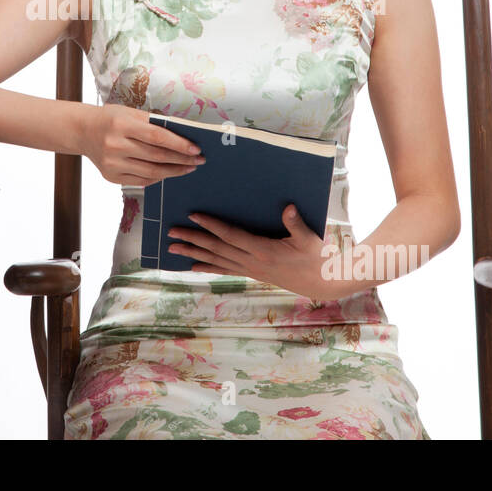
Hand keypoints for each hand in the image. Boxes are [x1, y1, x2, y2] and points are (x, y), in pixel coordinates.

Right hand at [80, 104, 203, 186]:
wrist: (83, 131)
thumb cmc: (111, 119)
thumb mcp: (130, 113)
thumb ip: (155, 123)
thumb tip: (184, 134)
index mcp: (121, 125)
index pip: (157, 137)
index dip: (179, 144)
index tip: (196, 149)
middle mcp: (115, 145)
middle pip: (156, 156)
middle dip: (181, 160)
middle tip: (198, 160)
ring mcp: (112, 164)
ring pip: (151, 172)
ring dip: (173, 171)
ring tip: (188, 168)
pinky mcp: (111, 177)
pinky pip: (141, 180)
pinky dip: (158, 177)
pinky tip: (168, 172)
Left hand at [167, 204, 337, 298]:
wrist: (320, 282)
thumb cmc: (316, 257)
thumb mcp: (309, 238)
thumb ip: (296, 224)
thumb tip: (288, 207)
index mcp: (263, 250)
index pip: (231, 235)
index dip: (211, 225)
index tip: (193, 215)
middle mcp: (251, 261)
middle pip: (216, 248)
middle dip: (193, 240)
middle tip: (171, 233)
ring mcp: (250, 269)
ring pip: (216, 260)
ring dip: (193, 253)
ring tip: (173, 249)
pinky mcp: (252, 273)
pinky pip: (224, 269)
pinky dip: (207, 267)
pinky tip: (192, 266)